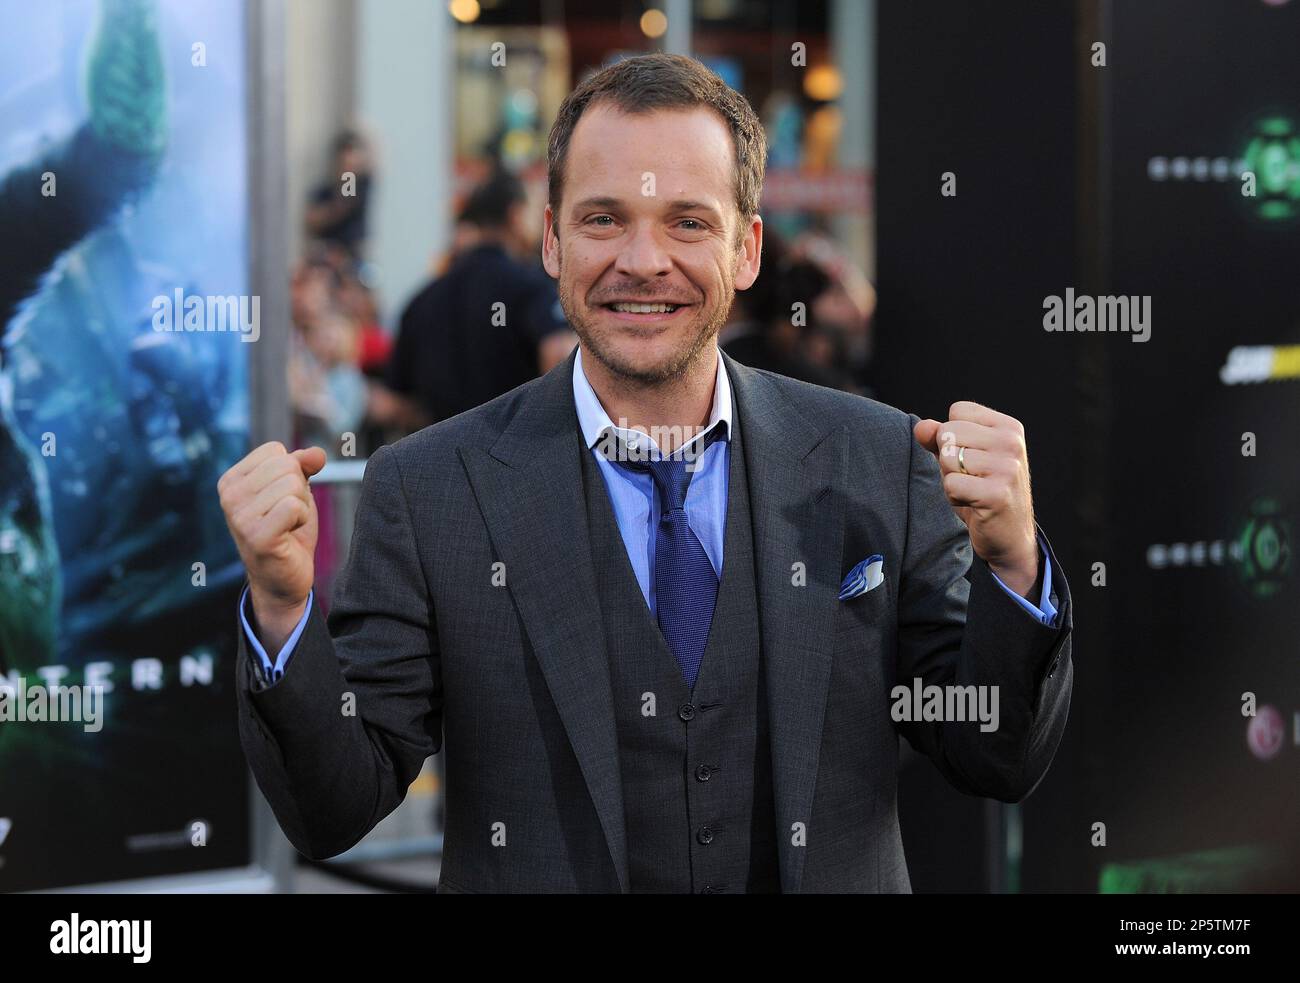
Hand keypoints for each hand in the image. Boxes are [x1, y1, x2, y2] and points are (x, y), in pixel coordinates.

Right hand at [218, 442, 326, 648]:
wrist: (283, 579)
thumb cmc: (288, 531)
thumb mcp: (296, 491)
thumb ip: (303, 466)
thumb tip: (317, 453)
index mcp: (231, 479)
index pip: (276, 451)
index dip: (291, 474)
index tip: (281, 500)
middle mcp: (229, 495)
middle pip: (286, 466)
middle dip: (299, 491)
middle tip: (287, 517)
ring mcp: (239, 516)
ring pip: (293, 485)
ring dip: (302, 507)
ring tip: (287, 526)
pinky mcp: (255, 535)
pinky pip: (294, 506)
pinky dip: (302, 519)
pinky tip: (289, 535)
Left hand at [913, 402, 1038, 596]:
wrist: (1009, 535)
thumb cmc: (982, 491)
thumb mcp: (961, 459)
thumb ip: (939, 438)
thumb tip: (920, 426)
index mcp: (1009, 427)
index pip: (958, 410)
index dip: (952, 436)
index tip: (973, 458)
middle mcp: (1012, 442)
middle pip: (948, 432)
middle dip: (948, 459)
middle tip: (971, 478)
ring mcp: (1007, 468)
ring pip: (947, 458)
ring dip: (951, 479)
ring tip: (972, 491)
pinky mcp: (997, 493)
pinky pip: (951, 484)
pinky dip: (954, 497)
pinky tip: (973, 504)